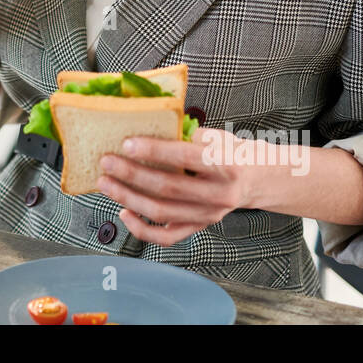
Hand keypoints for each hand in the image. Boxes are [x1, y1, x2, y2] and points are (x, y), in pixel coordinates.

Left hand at [94, 126, 256, 246]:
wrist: (255, 179)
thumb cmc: (231, 153)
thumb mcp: (216, 136)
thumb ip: (186, 134)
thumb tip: (147, 126)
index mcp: (226, 165)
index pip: (186, 157)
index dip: (154, 150)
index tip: (127, 143)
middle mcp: (219, 194)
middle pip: (168, 188)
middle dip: (132, 174)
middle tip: (107, 162)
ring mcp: (208, 215)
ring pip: (162, 213)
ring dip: (128, 198)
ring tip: (106, 183)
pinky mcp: (199, 228)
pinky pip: (166, 236)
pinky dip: (141, 228)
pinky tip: (124, 212)